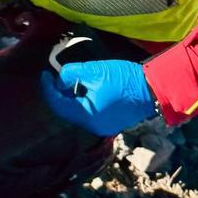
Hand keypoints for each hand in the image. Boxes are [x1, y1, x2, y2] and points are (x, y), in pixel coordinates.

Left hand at [40, 60, 158, 136]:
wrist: (152, 89)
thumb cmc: (123, 79)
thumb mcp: (94, 70)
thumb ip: (72, 74)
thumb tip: (60, 79)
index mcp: (87, 115)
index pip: (58, 105)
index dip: (48, 89)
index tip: (45, 74)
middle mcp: (92, 126)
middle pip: (66, 111)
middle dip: (58, 94)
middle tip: (55, 77)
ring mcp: (102, 127)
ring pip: (77, 113)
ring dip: (70, 98)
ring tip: (69, 80)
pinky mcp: (109, 123)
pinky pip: (89, 114)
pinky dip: (81, 102)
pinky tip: (83, 88)